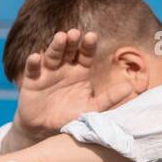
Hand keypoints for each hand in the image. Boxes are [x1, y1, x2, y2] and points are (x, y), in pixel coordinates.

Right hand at [11, 30, 130, 143]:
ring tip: (60, 37)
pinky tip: (36, 57)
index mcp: (80, 71)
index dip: (88, 45)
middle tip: (75, 33)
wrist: (46, 128)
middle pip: (68, 51)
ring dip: (55, 47)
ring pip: (51, 56)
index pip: (86, 55)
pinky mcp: (31, 81)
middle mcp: (64, 68)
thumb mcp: (92, 108)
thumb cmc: (71, 115)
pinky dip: (33, 63)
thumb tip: (129, 87)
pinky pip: (32, 70)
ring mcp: (48, 72)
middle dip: (71, 41)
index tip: (92, 36)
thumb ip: (109, 98)